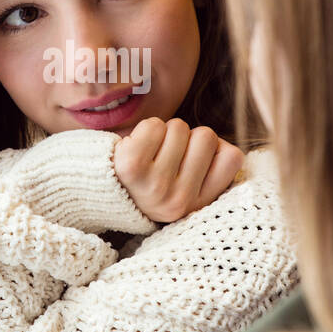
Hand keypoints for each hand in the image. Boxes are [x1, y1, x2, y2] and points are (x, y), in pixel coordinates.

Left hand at [113, 117, 243, 221]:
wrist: (99, 192)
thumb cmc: (149, 181)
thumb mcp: (184, 186)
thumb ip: (209, 168)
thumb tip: (227, 148)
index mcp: (198, 205)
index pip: (233, 157)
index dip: (215, 149)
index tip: (193, 160)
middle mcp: (180, 201)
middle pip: (206, 136)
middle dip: (186, 138)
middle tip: (165, 156)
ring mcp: (157, 185)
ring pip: (179, 127)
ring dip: (164, 133)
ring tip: (149, 153)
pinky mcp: (132, 167)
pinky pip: (154, 126)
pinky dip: (145, 130)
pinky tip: (135, 149)